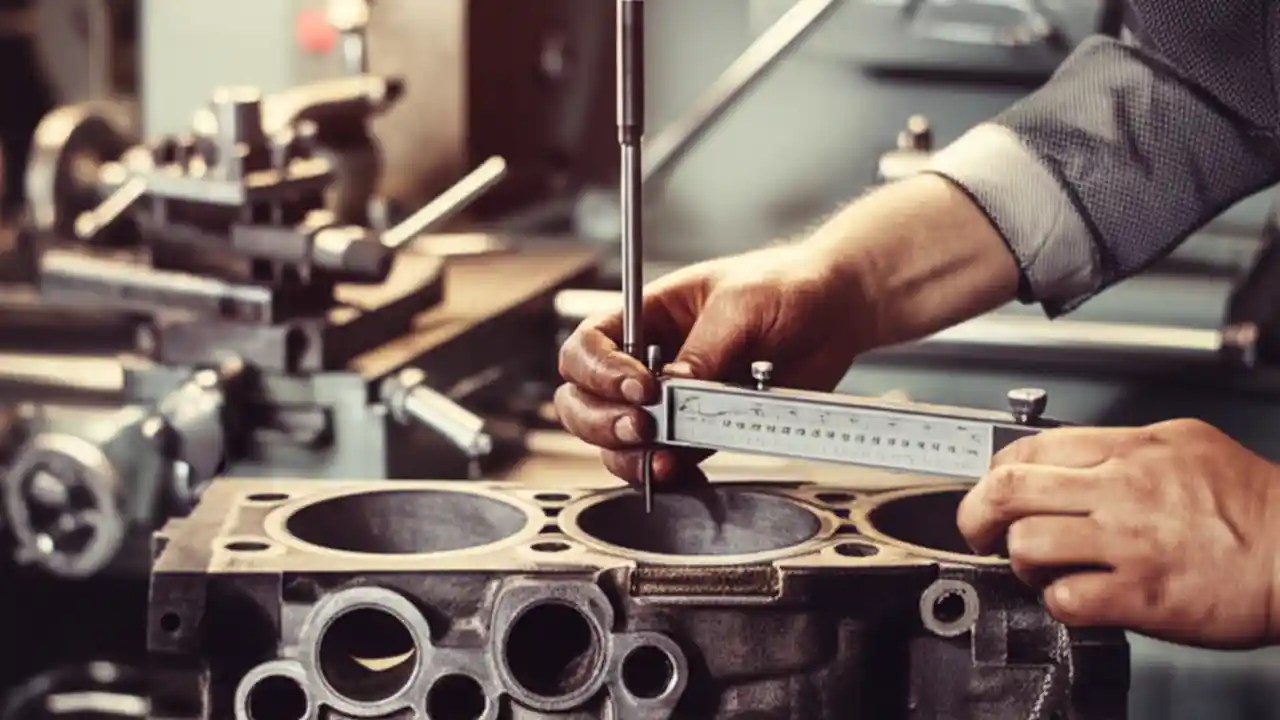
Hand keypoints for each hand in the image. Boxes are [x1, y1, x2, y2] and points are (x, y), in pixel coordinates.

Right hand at [554, 243, 868, 484]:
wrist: (834, 311)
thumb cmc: (784, 284)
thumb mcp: (741, 302)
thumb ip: (705, 349)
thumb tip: (673, 390)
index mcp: (645, 317)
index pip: (588, 347)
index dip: (598, 371)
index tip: (638, 387)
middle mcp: (646, 361)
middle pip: (583, 400)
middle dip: (601, 420)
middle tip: (641, 428)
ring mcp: (669, 401)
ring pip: (616, 440)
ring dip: (628, 457)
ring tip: (662, 460)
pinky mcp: (700, 432)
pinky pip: (664, 463)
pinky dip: (666, 478)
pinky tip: (683, 477)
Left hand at [957, 419, 1279, 647]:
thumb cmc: (1253, 506)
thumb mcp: (1185, 445)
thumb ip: (1123, 450)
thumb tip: (1069, 461)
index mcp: (1132, 448)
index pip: (1029, 447)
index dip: (996, 472)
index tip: (992, 489)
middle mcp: (1123, 488)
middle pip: (1009, 488)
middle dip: (977, 514)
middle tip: (979, 532)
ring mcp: (1129, 541)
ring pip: (1027, 543)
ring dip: (1019, 561)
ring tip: (1036, 568)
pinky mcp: (1141, 594)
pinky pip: (1066, 598)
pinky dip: (1057, 602)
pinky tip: (1074, 597)